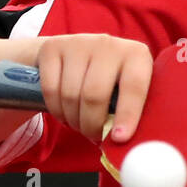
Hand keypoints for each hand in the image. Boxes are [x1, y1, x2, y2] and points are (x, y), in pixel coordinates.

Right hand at [33, 34, 152, 143]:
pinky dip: (56, 110)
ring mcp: (79, 43)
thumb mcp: (125, 88)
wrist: (74, 51)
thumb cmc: (108, 80)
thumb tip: (124, 143)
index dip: (127, 115)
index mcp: (136, 54)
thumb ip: (129, 110)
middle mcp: (109, 44)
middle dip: (91, 124)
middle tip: (92, 135)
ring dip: (73, 119)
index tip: (119, 138)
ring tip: (79, 124)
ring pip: (71, 95)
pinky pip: (51, 89)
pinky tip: (64, 113)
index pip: (134, 87)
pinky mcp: (53, 47)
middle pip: (94, 94)